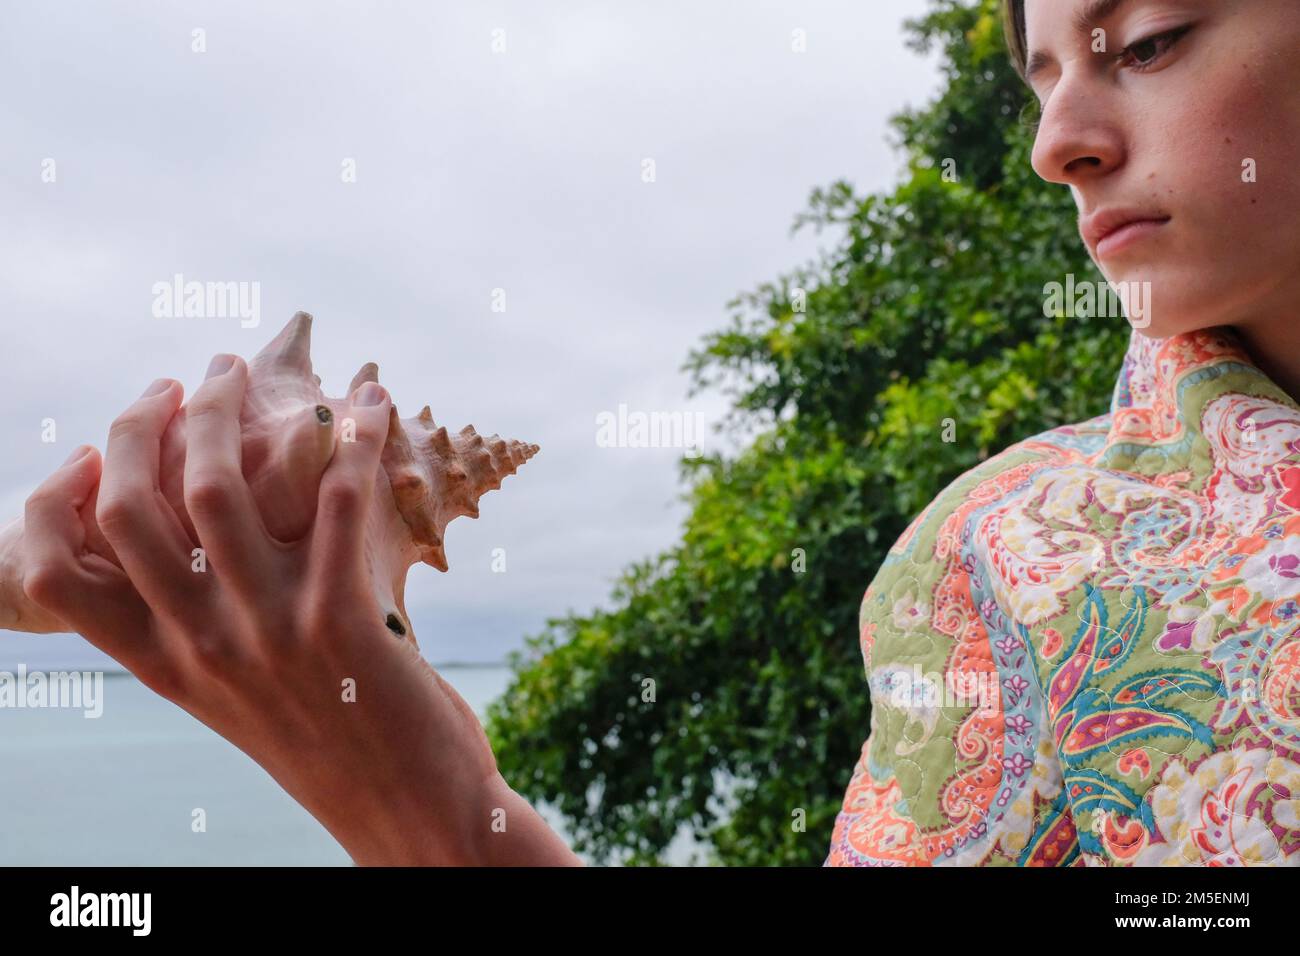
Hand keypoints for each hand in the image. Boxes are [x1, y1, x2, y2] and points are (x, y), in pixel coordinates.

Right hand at [21, 357, 579, 864]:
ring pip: (216, 488)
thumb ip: (204, 626)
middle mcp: (202, 647)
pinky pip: (339, 501)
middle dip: (139, 424)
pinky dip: (357, 438)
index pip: (56, 574)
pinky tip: (371, 401)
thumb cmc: (329, 741)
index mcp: (165, 666)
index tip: (87, 452)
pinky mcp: (343, 618)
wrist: (408, 807)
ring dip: (227, 409)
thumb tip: (196, 538)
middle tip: (177, 383)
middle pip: (129, 509)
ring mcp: (268, 632)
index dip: (54, 499)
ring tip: (238, 371)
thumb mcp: (238, 695)